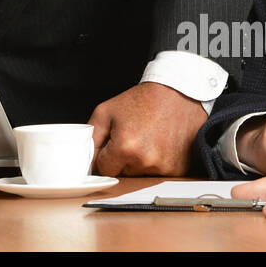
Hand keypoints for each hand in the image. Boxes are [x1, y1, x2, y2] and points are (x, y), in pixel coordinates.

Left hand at [89, 81, 205, 175]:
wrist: (178, 93)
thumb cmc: (143, 100)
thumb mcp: (106, 111)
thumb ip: (91, 137)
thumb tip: (86, 159)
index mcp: (125, 148)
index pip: (104, 169)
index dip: (105, 156)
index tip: (111, 145)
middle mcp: (146, 161)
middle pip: (123, 173)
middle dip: (123, 158)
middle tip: (133, 135)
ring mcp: (165, 167)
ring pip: (141, 174)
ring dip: (140, 160)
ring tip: (148, 137)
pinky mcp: (179, 169)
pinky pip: (159, 172)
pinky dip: (157, 161)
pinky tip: (160, 142)